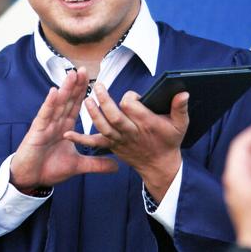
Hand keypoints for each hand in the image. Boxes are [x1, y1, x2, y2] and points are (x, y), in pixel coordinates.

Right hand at [9, 68, 118, 191]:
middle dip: (75, 85)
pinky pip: (44, 115)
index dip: (83, 93)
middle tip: (84, 69)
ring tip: (72, 74)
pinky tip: (54, 91)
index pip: (75, 107)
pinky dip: (49, 103)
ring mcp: (46, 125)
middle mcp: (56, 123)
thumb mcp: (78, 165)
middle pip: (67, 100)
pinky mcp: (37, 131)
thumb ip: (96, 163)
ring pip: (57, 104)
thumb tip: (116, 165)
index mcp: (65, 128)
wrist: (31, 179)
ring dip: (65, 89)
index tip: (92, 79)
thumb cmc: (49, 169)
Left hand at [63, 84, 187, 200]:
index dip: (130, 98)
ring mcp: (119, 140)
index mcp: (147, 124)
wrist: (158, 165)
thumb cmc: (169, 141)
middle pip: (115, 116)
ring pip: (103, 127)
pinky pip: (94, 143)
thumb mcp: (180, 125)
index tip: (132, 96)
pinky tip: (67, 134)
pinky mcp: (111, 145)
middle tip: (97, 86)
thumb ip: (180, 109)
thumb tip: (183, 93)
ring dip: (92, 114)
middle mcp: (131, 132)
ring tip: (86, 100)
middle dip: (105, 101)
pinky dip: (80, 140)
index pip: (133, 107)